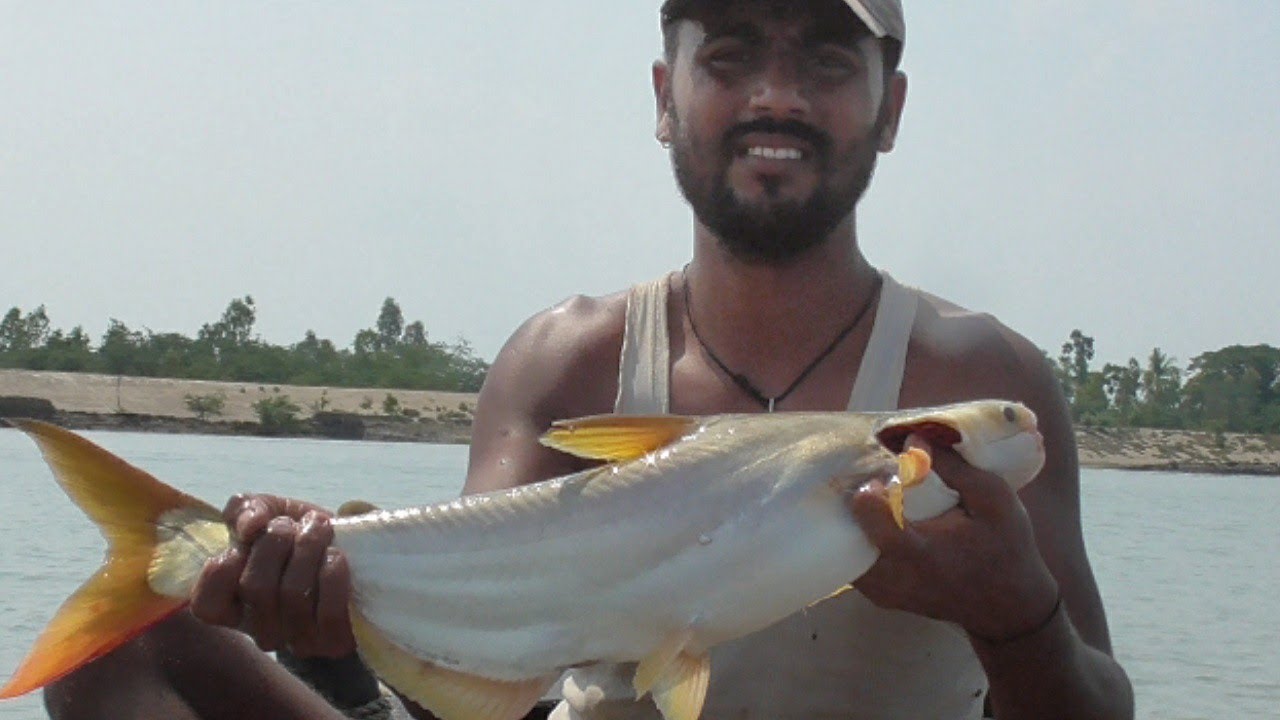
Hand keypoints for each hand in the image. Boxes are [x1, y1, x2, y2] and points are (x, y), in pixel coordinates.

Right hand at [190, 494, 356, 657]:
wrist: (353, 553)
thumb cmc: (299, 536)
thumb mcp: (267, 513)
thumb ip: (245, 509)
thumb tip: (250, 524)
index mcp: (232, 607)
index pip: (206, 604)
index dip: (224, 565)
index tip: (249, 536)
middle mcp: (260, 630)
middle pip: (255, 588)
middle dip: (276, 541)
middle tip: (292, 524)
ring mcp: (296, 640)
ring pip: (293, 594)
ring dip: (308, 549)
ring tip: (319, 529)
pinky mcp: (333, 642)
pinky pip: (328, 613)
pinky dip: (332, 575)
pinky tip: (335, 556)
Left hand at [847, 440, 1059, 642]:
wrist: (1010, 606)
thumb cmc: (1006, 548)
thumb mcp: (994, 499)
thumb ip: (953, 468)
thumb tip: (911, 438)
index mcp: (920, 552)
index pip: (869, 516)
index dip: (870, 490)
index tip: (886, 479)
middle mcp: (893, 577)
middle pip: (848, 532)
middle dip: (857, 505)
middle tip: (878, 488)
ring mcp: (884, 593)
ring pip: (847, 550)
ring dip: (857, 524)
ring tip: (882, 507)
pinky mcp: (882, 598)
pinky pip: (856, 564)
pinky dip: (862, 543)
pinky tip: (885, 527)